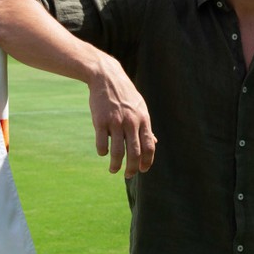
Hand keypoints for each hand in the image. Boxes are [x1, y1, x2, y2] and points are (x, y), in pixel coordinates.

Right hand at [87, 54, 155, 177]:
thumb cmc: (125, 94)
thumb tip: (154, 143)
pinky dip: (103, 151)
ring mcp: (115, 122)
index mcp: (143, 119)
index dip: (147, 161)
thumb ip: (146, 126)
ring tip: (114, 170)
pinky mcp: (100, 121)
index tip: (143, 170)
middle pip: (134, 152)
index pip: (149, 146)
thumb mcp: (140, 108)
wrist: (106, 77)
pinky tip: (103, 152)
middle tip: (129, 176)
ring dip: (116, 165)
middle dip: (132, 168)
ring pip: (117, 151)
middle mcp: (131, 122)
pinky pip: (102, 143)